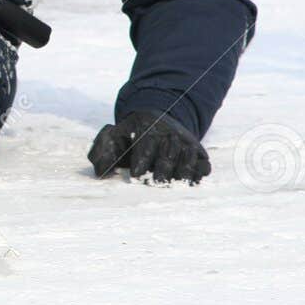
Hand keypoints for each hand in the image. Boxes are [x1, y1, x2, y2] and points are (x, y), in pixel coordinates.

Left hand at [88, 109, 209, 184]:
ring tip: (173, 184)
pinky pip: (203, 164)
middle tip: (155, 184)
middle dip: (162, 170)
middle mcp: (169, 133)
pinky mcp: (198, 152)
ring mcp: (186, 142)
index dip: (142, 159)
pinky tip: (190, 183)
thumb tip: (100, 172)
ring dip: (182, 173)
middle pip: (168, 153)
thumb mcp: (113, 136)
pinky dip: (199, 173)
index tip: (136, 175)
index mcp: (147, 126)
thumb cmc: (131, 135)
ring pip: (188, 158)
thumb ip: (101, 151)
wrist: (158, 120)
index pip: (146, 142)